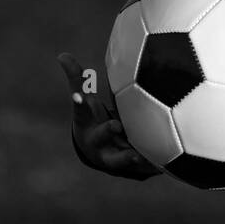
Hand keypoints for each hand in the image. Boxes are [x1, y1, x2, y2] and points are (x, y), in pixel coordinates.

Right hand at [57, 52, 162, 180]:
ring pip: (120, 159)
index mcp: (86, 124)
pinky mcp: (129, 168)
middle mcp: (97, 142)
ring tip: (139, 155)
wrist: (99, 154)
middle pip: (101, 136)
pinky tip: (162, 164)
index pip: (81, 111)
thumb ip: (77, 79)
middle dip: (106, 130)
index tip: (79, 96)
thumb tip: (62, 54)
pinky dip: (151, 166)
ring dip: (129, 157)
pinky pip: (141, 169)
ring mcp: (113, 157)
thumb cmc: (92, 121)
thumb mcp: (85, 102)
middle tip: (115, 124)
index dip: (79, 104)